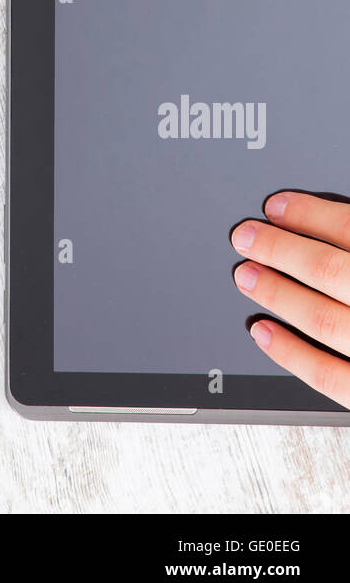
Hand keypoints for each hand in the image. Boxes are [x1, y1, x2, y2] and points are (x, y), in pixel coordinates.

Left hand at [231, 193, 349, 406]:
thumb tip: (326, 218)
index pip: (349, 228)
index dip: (308, 213)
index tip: (275, 206)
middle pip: (328, 269)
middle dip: (279, 249)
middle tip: (244, 236)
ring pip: (321, 318)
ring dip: (277, 293)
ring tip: (244, 275)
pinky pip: (329, 376)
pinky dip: (290, 352)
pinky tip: (259, 330)